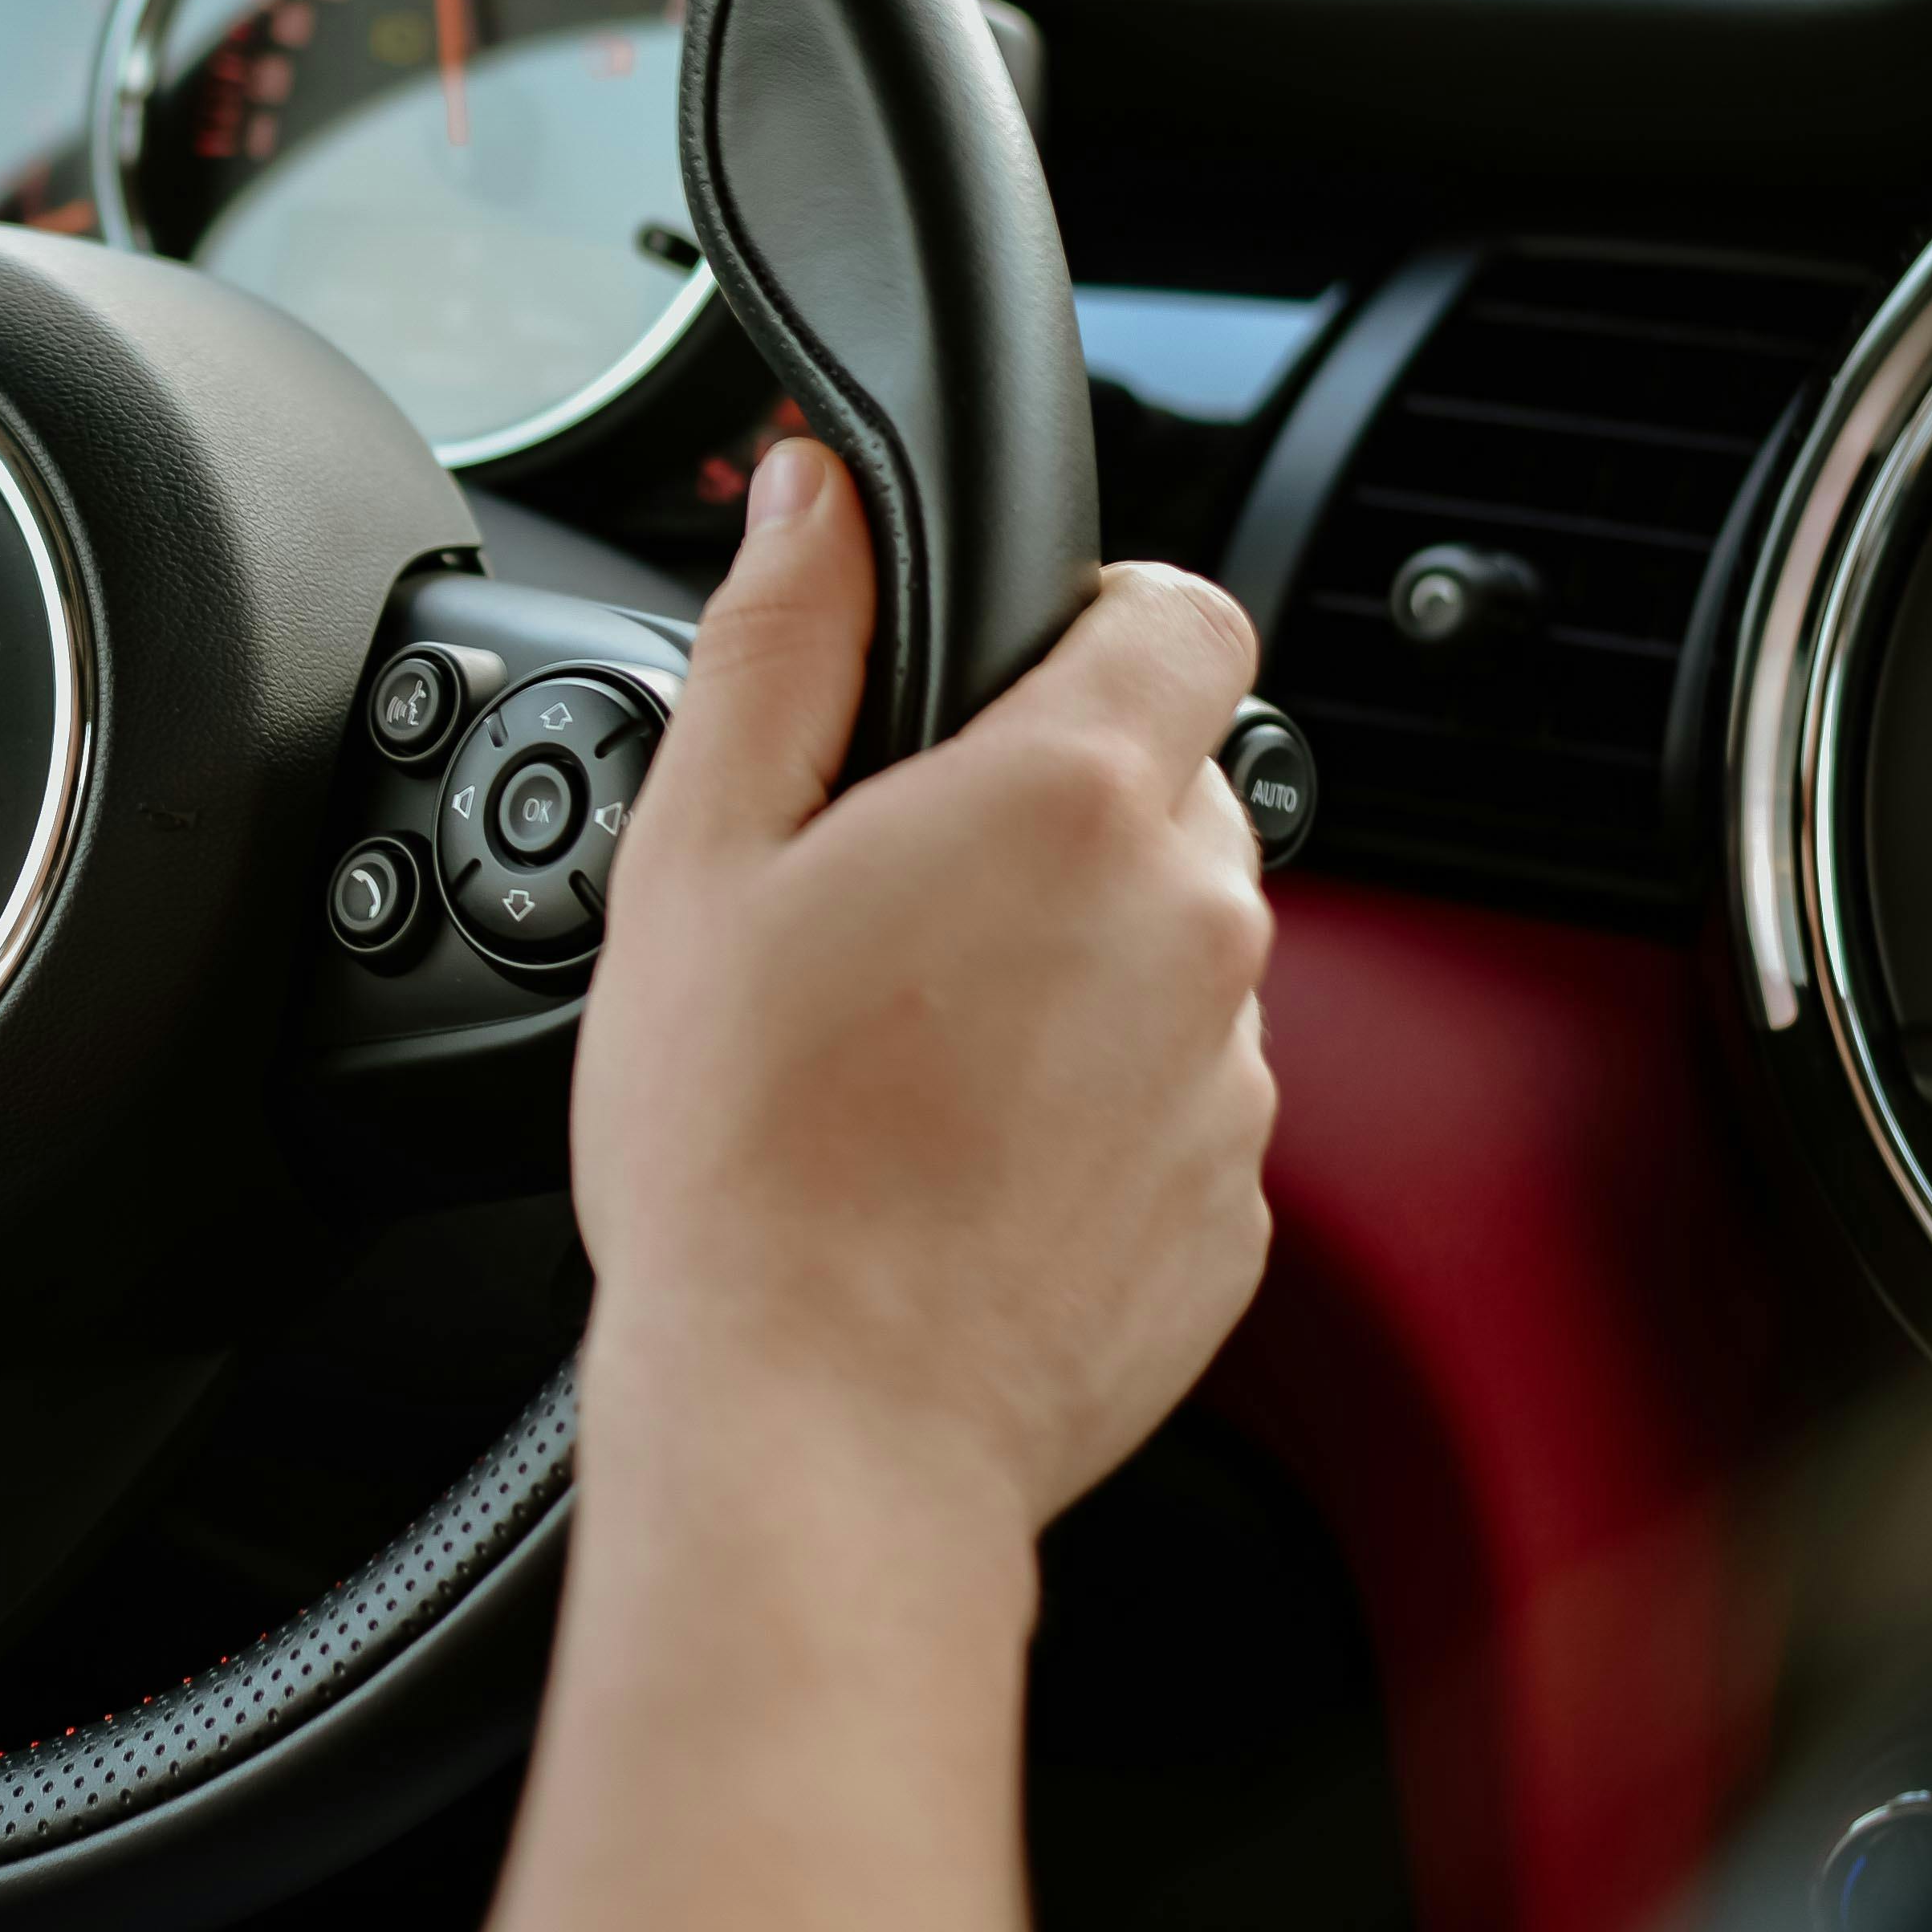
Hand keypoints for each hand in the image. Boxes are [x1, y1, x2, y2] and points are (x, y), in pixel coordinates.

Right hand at [572, 439, 1276, 1531]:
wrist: (814, 1433)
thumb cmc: (736, 1159)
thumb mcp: (698, 856)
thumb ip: (780, 642)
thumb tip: (816, 498)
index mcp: (1072, 800)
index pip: (1185, 612)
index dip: (1095, 622)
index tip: (1002, 686)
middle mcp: (1194, 925)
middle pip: (1169, 795)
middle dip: (1052, 822)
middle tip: (893, 913)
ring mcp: (1232, 1081)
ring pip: (1172, 960)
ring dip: (1073, 976)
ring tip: (911, 1066)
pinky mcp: (1233, 1217)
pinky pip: (1175, 1110)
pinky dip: (1089, 1119)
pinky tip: (955, 1171)